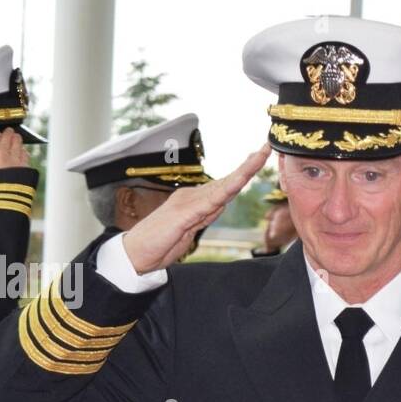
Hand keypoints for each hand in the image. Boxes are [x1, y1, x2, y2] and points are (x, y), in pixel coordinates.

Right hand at [0, 128, 28, 191]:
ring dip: (17, 140)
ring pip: (17, 146)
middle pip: (6, 140)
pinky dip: (24, 152)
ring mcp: (13, 160)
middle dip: (8, 134)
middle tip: (10, 131)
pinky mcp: (23, 168)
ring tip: (18, 137)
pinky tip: (25, 151)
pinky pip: (25, 156)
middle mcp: (1, 155)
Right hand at [123, 145, 270, 273]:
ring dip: (242, 173)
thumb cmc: (159, 243)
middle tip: (266, 147)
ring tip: (258, 157)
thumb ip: (204, 216)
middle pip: (227, 181)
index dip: (243, 172)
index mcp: (195, 200)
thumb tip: (220, 205)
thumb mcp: (189, 229)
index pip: (225, 185)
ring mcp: (187, 204)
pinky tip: (237, 184)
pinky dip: (224, 192)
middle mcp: (192, 197)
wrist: (134, 254)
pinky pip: (208, 203)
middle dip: (248, 165)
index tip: (258, 157)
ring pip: (222, 187)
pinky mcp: (182, 216)